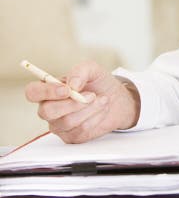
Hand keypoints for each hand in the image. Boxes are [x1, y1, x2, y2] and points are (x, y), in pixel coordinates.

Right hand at [24, 60, 140, 143]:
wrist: (117, 100)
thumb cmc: (99, 84)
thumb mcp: (93, 70)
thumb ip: (81, 71)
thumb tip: (73, 84)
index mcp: (49, 89)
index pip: (32, 92)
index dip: (46, 92)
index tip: (67, 90)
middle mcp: (49, 108)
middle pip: (47, 111)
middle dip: (73, 103)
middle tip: (92, 95)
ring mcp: (59, 125)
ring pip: (67, 121)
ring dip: (90, 109)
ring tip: (103, 99)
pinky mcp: (71, 137)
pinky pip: (80, 130)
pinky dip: (96, 118)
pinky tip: (102, 110)